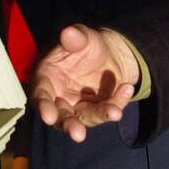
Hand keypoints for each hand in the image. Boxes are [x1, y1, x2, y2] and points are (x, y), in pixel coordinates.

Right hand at [30, 24, 138, 141]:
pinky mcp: (95, 111)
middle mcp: (59, 97)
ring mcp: (77, 107)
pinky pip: (106, 111)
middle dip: (69, 126)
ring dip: (99, 116)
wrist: (107, 54)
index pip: (41, 96)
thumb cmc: (85, 45)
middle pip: (60, 117)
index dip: (43, 106)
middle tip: (78, 135)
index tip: (48, 117)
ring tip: (115, 112)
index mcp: (47, 78)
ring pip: (85, 119)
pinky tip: (126, 88)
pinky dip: (118, 103)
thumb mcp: (82, 37)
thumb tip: (68, 33)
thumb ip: (74, 37)